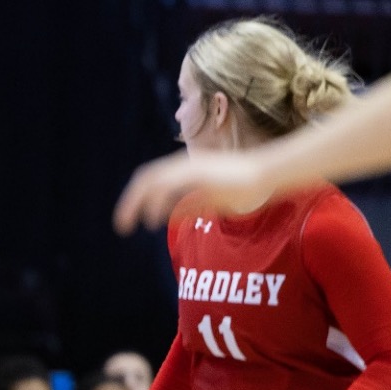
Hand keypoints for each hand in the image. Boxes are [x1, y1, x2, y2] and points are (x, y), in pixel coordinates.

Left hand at [112, 149, 271, 234]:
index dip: (136, 196)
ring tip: (128, 224)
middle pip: (146, 177)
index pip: (152, 177)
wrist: (269, 175)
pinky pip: (169, 187)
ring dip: (136, 203)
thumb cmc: (244, 187)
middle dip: (129, 201)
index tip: (130, 216)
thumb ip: (190, 205)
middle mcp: (185, 164)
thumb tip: (169, 217)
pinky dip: (156, 203)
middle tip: (121, 225)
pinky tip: (151, 220)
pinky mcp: (199, 175)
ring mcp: (192, 167)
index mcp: (186, 168)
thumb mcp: (210, 200)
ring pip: (153, 181)